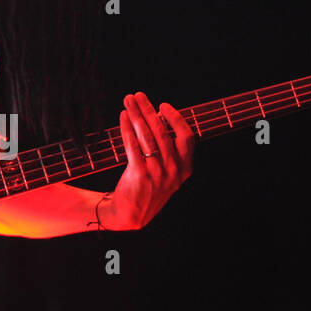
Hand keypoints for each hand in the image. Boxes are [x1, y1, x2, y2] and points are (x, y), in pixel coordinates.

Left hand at [101, 92, 194, 230]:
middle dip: (149, 110)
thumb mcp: (168, 173)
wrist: (132, 215)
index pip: (187, 137)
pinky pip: (133, 145)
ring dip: (137, 115)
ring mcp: (158, 174)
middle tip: (138, 95)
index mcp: (185, 169)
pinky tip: (123, 117)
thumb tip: (158, 118)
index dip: (176, 118)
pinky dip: (127, 128)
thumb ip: (169, 151)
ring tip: (128, 101)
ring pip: (148, 136)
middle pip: (163, 132)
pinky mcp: (140, 175)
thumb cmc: (149, 188)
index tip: (163, 105)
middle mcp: (174, 171)